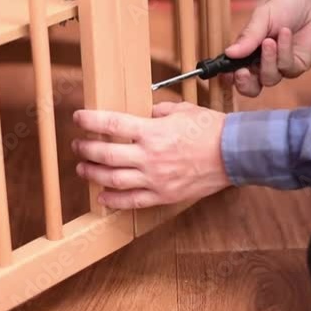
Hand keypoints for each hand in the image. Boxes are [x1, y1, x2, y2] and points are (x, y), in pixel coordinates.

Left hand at [71, 101, 230, 209]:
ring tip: (82, 168)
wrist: (233, 153)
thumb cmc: (211, 129)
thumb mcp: (182, 110)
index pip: (112, 123)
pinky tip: (102, 196)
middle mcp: (149, 156)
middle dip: (86, 149)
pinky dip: (114, 200)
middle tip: (77, 145)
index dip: (90, 120)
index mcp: (152, 131)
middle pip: (106, 154)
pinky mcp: (163, 195)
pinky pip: (132, 201)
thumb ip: (159, 111)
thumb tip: (146, 113)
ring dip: (93, 174)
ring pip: (113, 179)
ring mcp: (155, 178)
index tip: (78, 118)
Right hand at [224, 0, 310, 96]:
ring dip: (267, 61)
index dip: (227, 76)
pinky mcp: (297, 67)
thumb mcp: (262, 17)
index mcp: (248, 50)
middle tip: (241, 72)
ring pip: (268, 79)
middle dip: (244, 84)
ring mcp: (280, 67)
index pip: (234, 69)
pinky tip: (285, 34)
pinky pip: (286, 67)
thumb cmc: (287, 7)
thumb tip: (229, 53)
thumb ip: (247, 36)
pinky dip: (284, 51)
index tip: (224, 73)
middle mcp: (262, 62)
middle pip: (250, 87)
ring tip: (269, 41)